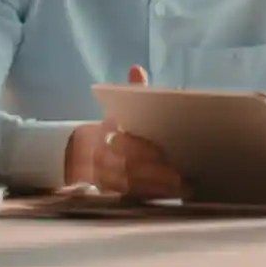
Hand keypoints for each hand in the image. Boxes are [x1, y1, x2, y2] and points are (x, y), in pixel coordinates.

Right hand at [64, 65, 188, 199]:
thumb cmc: (116, 128)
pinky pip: (131, 197)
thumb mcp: (122, 109)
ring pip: (129, 184)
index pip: (121, 140)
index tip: (161, 151)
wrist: (82, 154)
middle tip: (180, 173)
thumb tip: (136, 69)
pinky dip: (153, 195)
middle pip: (127, 165)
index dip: (140, 147)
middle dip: (154, 170)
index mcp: (106, 130)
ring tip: (183, 185)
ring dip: (157, 186)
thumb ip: (134, 92)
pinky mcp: (110, 194)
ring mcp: (103, 176)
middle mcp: (101, 155)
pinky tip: (174, 194)